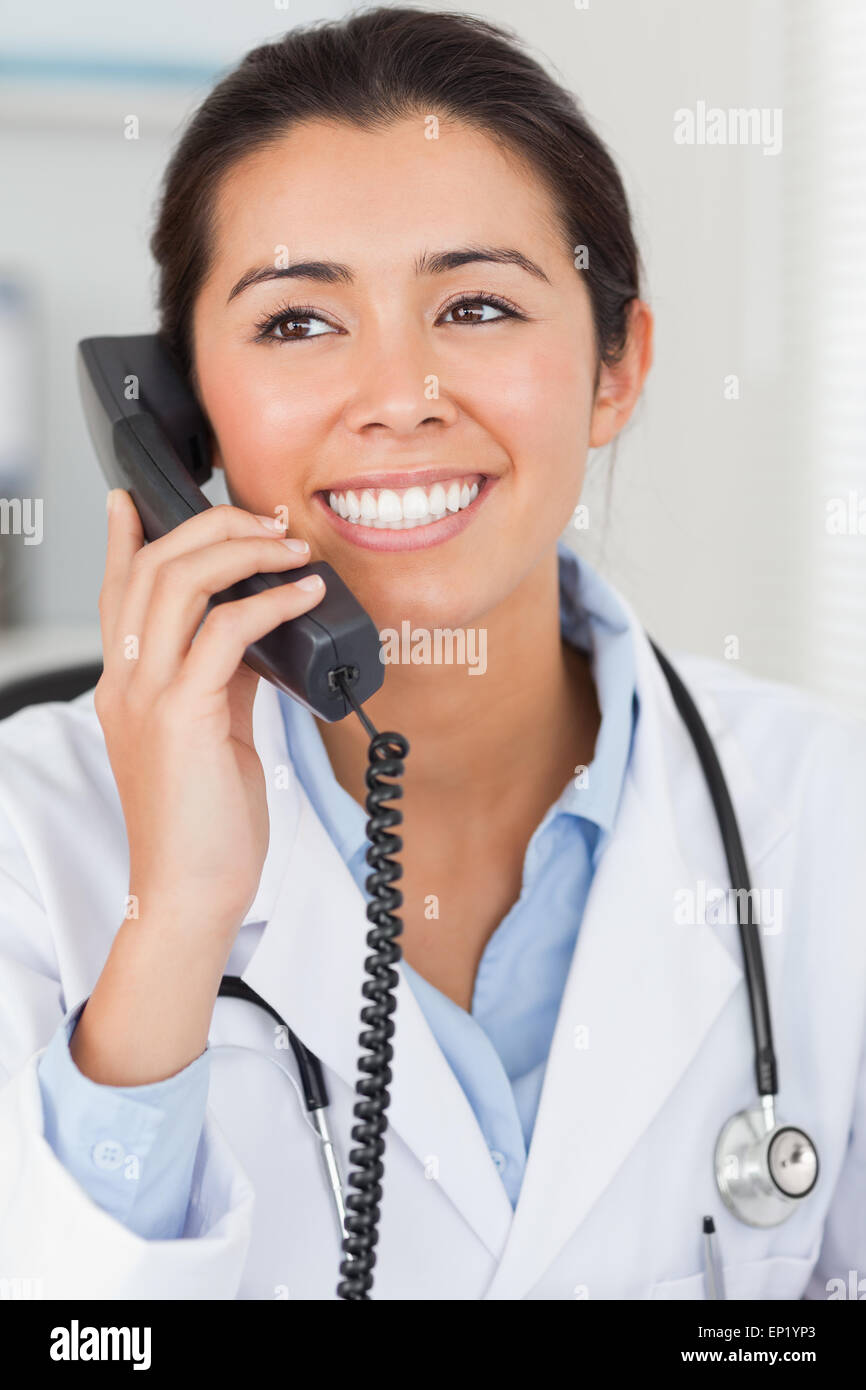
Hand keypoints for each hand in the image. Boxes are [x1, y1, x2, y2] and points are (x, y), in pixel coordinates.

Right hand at [94, 493, 324, 936]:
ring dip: (241, 551)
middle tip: (265, 522)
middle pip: (153, 567)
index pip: (118, 593)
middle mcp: (126, 681)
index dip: (127, 540)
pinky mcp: (183, 714)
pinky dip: (271, 602)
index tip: (137, 500)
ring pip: (179, 583)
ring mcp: (148, 695)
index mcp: (126, 685)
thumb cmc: (204, 824)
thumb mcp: (210, 733)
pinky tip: (305, 595)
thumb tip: (255, 630)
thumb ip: (221, 677)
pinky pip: (227, 631)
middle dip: (210, 528)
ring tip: (291, 547)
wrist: (191, 892)